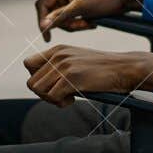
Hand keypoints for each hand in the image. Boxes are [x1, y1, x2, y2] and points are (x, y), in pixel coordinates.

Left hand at [22, 45, 152, 107]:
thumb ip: (58, 66)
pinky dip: (61, 103)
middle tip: (60, 96)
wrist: (124, 68)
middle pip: (31, 81)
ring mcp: (64, 66)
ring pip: (38, 90)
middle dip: (43, 94)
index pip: (28, 64)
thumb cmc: (102, 69)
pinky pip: (53, 97)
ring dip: (50, 99)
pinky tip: (73, 99)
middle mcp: (57, 55)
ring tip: (66, 98)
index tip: (52, 85)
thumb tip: (39, 86)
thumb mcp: (76, 60)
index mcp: (57, 49)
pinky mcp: (71, 78)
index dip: (37, 79)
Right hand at [34, 0, 142, 40]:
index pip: (42, 5)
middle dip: (65, 23)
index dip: (43, 22)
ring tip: (89, 23)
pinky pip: (70, 15)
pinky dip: (78, 22)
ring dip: (73, 24)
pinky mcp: (77, 0)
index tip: (47, 38)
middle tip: (81, 26)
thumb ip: (60, 16)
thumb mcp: (80, 9)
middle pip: (51, 12)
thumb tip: (43, 25)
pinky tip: (90, 21)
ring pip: (61, 16)